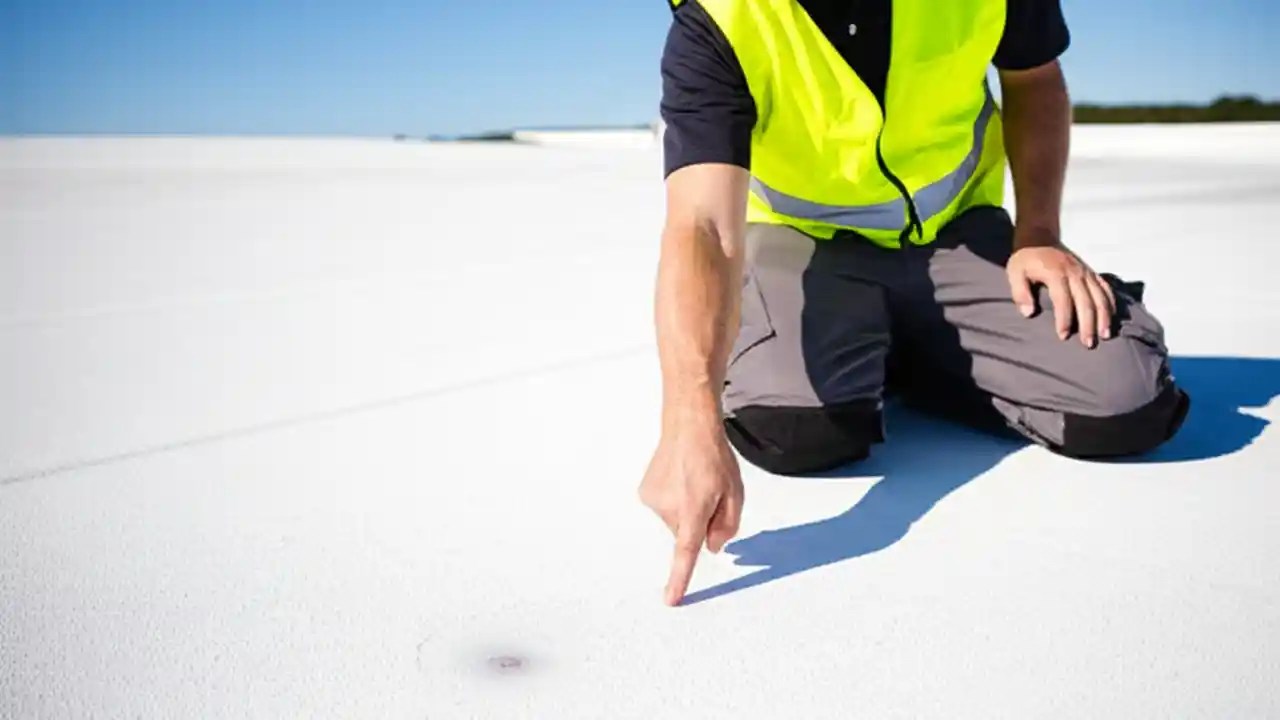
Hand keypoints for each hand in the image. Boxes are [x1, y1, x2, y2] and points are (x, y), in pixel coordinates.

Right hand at [638, 420, 743, 605]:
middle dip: (699, 523)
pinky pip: (664, 509)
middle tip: (708, 495)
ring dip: (686, 510)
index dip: (679, 579)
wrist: (688, 427)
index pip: (686, 552)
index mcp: (693, 510)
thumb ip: (727, 526)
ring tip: (692, 482)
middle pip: (686, 534)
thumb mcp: (735, 493)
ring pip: (675, 522)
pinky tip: (679, 480)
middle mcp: (669, 508)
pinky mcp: (645, 494)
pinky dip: (673, 501)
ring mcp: (653, 501)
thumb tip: (712, 547)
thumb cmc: (714, 458)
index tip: (671, 600)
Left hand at [1007, 236, 1116, 347]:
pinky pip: (1106, 289)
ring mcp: (1086, 272)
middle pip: (1086, 301)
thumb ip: (1020, 292)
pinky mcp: (1091, 273)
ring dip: (1104, 317)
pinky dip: (1111, 304)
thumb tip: (1028, 313)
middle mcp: (1075, 272)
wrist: (1039, 237)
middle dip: (1088, 324)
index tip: (1063, 336)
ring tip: (1105, 336)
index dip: (1064, 319)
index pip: (1063, 300)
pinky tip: (1112, 318)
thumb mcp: (1014, 272)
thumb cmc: (1025, 259)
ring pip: (1100, 296)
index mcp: (1056, 273)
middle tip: (1088, 344)